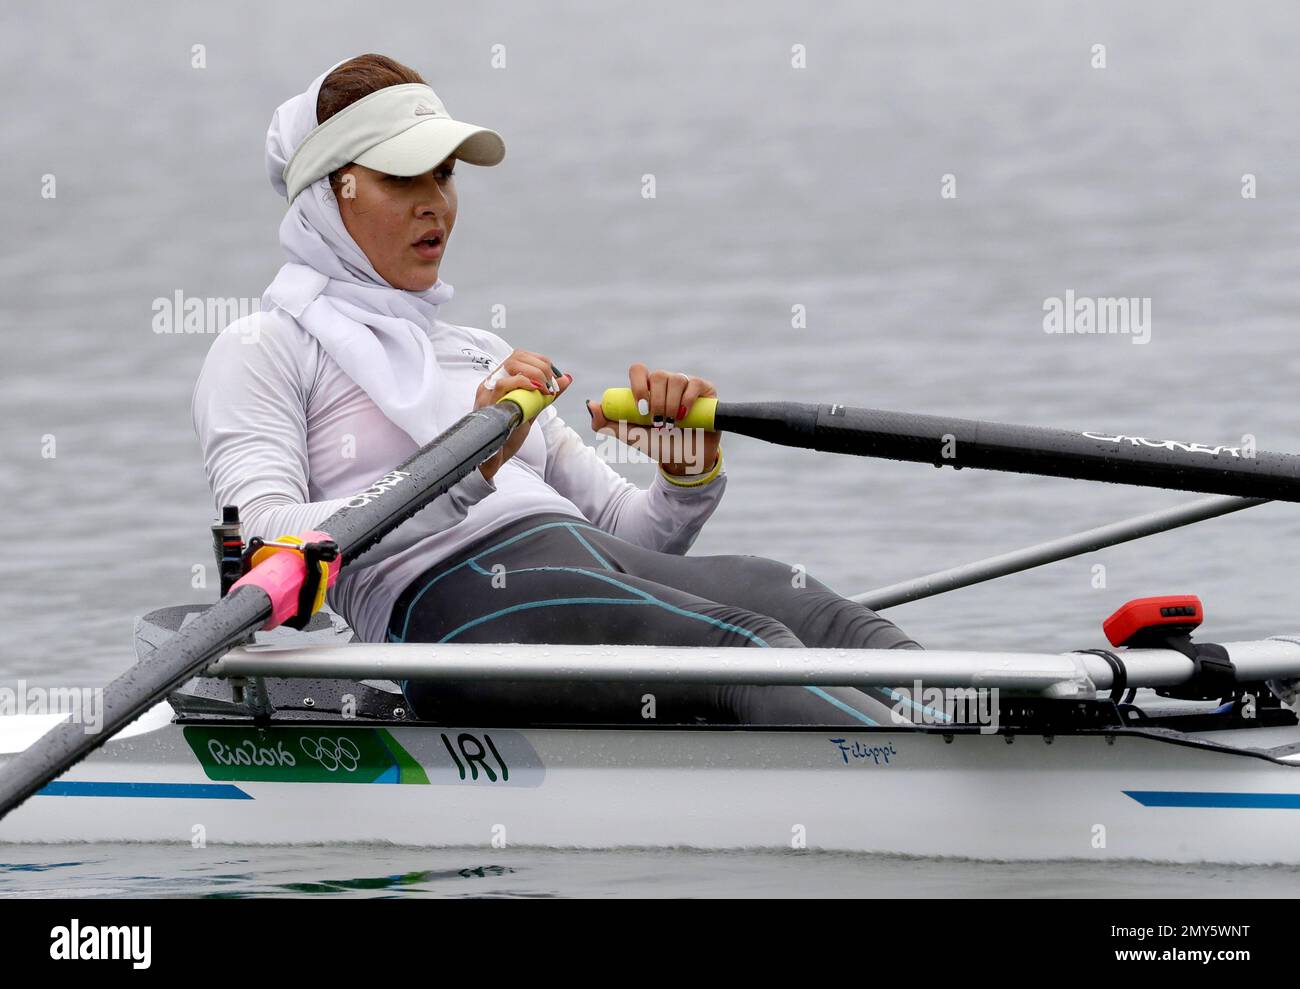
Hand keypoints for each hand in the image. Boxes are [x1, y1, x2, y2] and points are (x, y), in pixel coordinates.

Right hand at [475, 350, 572, 481]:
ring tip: (546, 390)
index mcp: (502, 380)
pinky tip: (536, 392)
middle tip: (551, 386)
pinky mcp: (486, 403)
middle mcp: (493, 382)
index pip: (520, 356)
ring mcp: (488, 391)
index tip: (554, 378)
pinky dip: (523, 384)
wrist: (492, 458)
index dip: (541, 362)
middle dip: (541, 367)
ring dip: (535, 374)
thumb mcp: (532, 410)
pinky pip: (503, 385)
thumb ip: (547, 395)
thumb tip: (566, 378)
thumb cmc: (508, 433)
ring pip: (511, 365)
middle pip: (517, 356)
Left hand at [585, 363, 720, 477]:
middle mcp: (666, 382)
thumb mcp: (628, 436)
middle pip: (658, 375)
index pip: (638, 370)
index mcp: (647, 387)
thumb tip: (590, 404)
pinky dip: (687, 400)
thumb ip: (606, 423)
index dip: (638, 384)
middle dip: (655, 401)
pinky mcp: (705, 389)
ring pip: (675, 379)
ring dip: (671, 404)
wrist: (684, 461)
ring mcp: (686, 384)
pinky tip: (685, 416)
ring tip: (671, 424)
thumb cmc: (656, 445)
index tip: (639, 408)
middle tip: (657, 422)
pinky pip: (694, 384)